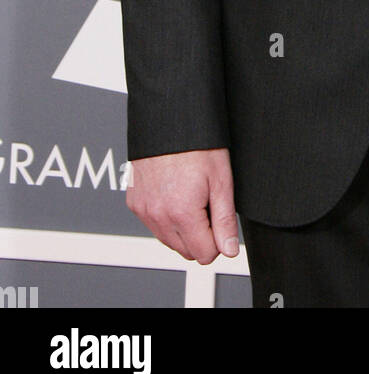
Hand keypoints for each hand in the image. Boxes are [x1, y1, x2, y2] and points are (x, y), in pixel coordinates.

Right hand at [126, 147, 238, 263]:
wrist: (169, 118)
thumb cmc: (196, 143)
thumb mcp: (221, 180)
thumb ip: (225, 220)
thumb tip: (229, 249)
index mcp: (182, 213)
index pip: (204, 255)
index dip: (218, 240)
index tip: (220, 219)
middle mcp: (158, 216)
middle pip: (186, 251)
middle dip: (201, 235)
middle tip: (208, 204)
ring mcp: (143, 210)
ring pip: (168, 240)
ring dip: (183, 228)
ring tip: (192, 196)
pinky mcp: (134, 202)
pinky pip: (153, 224)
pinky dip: (165, 217)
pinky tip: (175, 193)